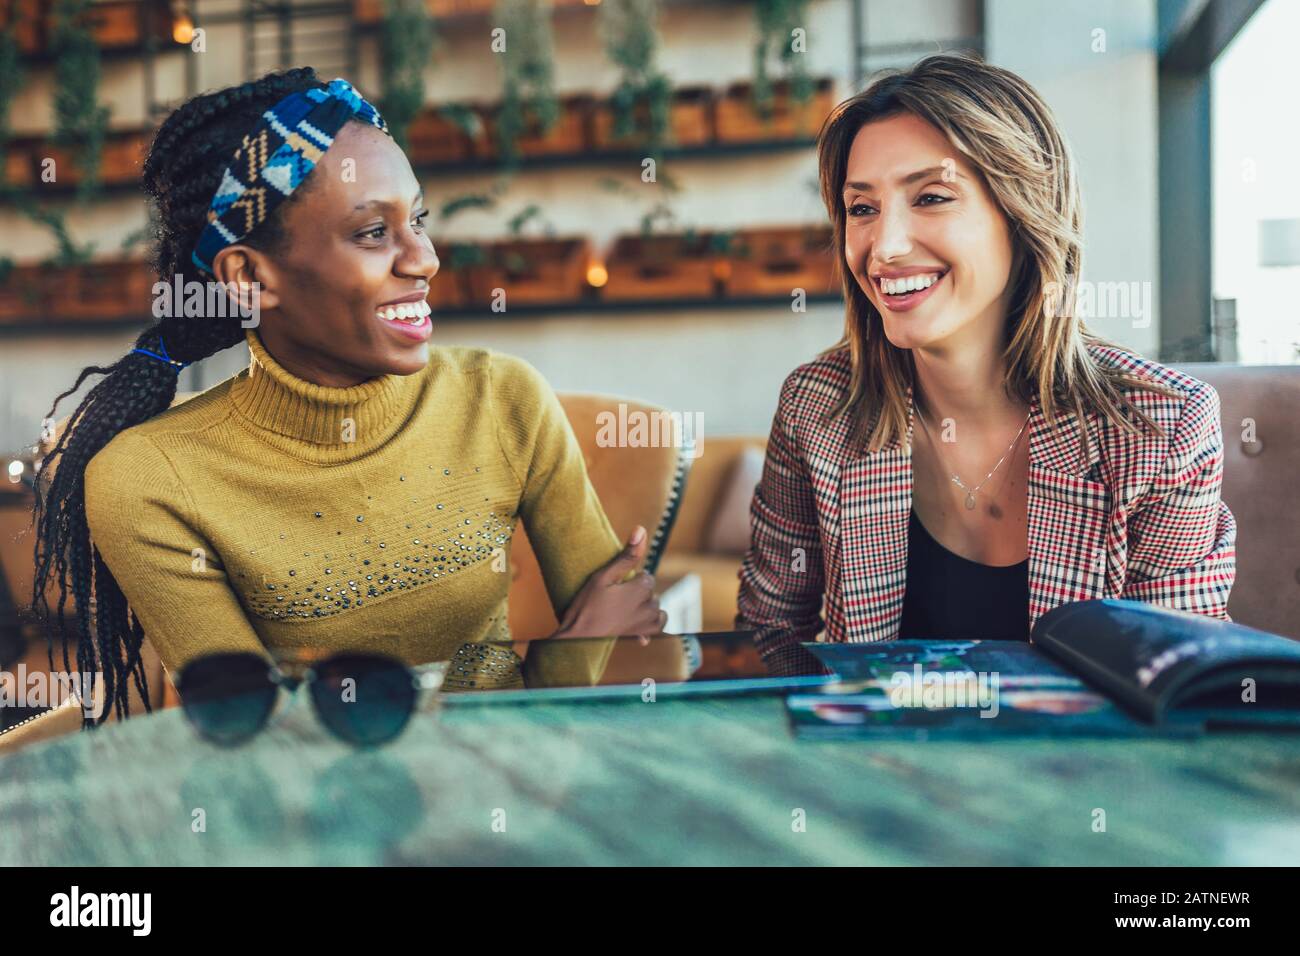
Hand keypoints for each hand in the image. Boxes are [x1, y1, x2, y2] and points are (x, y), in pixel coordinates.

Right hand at [553, 525, 667, 638]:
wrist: (577, 640)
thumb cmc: (586, 606)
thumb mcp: (603, 577)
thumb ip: (626, 556)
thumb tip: (641, 530)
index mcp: (642, 590)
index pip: (647, 577)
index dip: (631, 579)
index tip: (616, 585)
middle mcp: (650, 608)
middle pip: (651, 593)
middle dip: (638, 593)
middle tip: (614, 598)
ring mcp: (647, 625)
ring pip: (656, 609)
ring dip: (645, 607)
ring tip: (623, 609)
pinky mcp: (642, 636)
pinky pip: (655, 629)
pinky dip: (647, 627)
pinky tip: (636, 628)